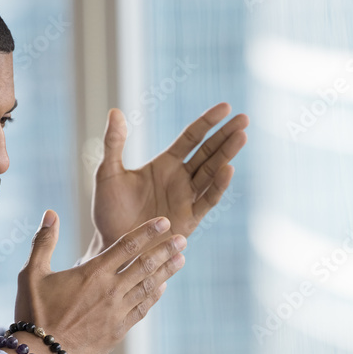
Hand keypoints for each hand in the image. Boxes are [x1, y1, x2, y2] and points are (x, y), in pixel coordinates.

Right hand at [15, 210, 185, 353]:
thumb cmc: (33, 313)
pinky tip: (162, 288)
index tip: (164, 221)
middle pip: (145, 264)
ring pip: (148, 287)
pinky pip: (142, 309)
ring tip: (180, 259)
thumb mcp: (31, 273)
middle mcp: (110, 290)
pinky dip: (154, 296)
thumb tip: (50, 213)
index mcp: (92, 273)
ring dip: (166, 271)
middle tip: (183, 239)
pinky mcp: (118, 331)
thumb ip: (44, 241)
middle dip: (166, 250)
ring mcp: (116, 311)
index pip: (127, 245)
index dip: (148, 231)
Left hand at [87, 103, 248, 257]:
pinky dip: (218, 185)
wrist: (113, 246)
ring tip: (242, 136)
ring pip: (212, 172)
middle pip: (208, 152)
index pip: (191, 138)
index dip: (207, 122)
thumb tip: (115, 111)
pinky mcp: (189, 219)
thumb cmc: (108, 211)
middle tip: (244, 119)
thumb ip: (113, 144)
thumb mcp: (108, 173)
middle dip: (226, 135)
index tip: (225, 107)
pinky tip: (228, 169)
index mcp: (164, 165)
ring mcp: (187, 199)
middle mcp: (180, 179)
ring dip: (227, 155)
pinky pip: (207, 199)